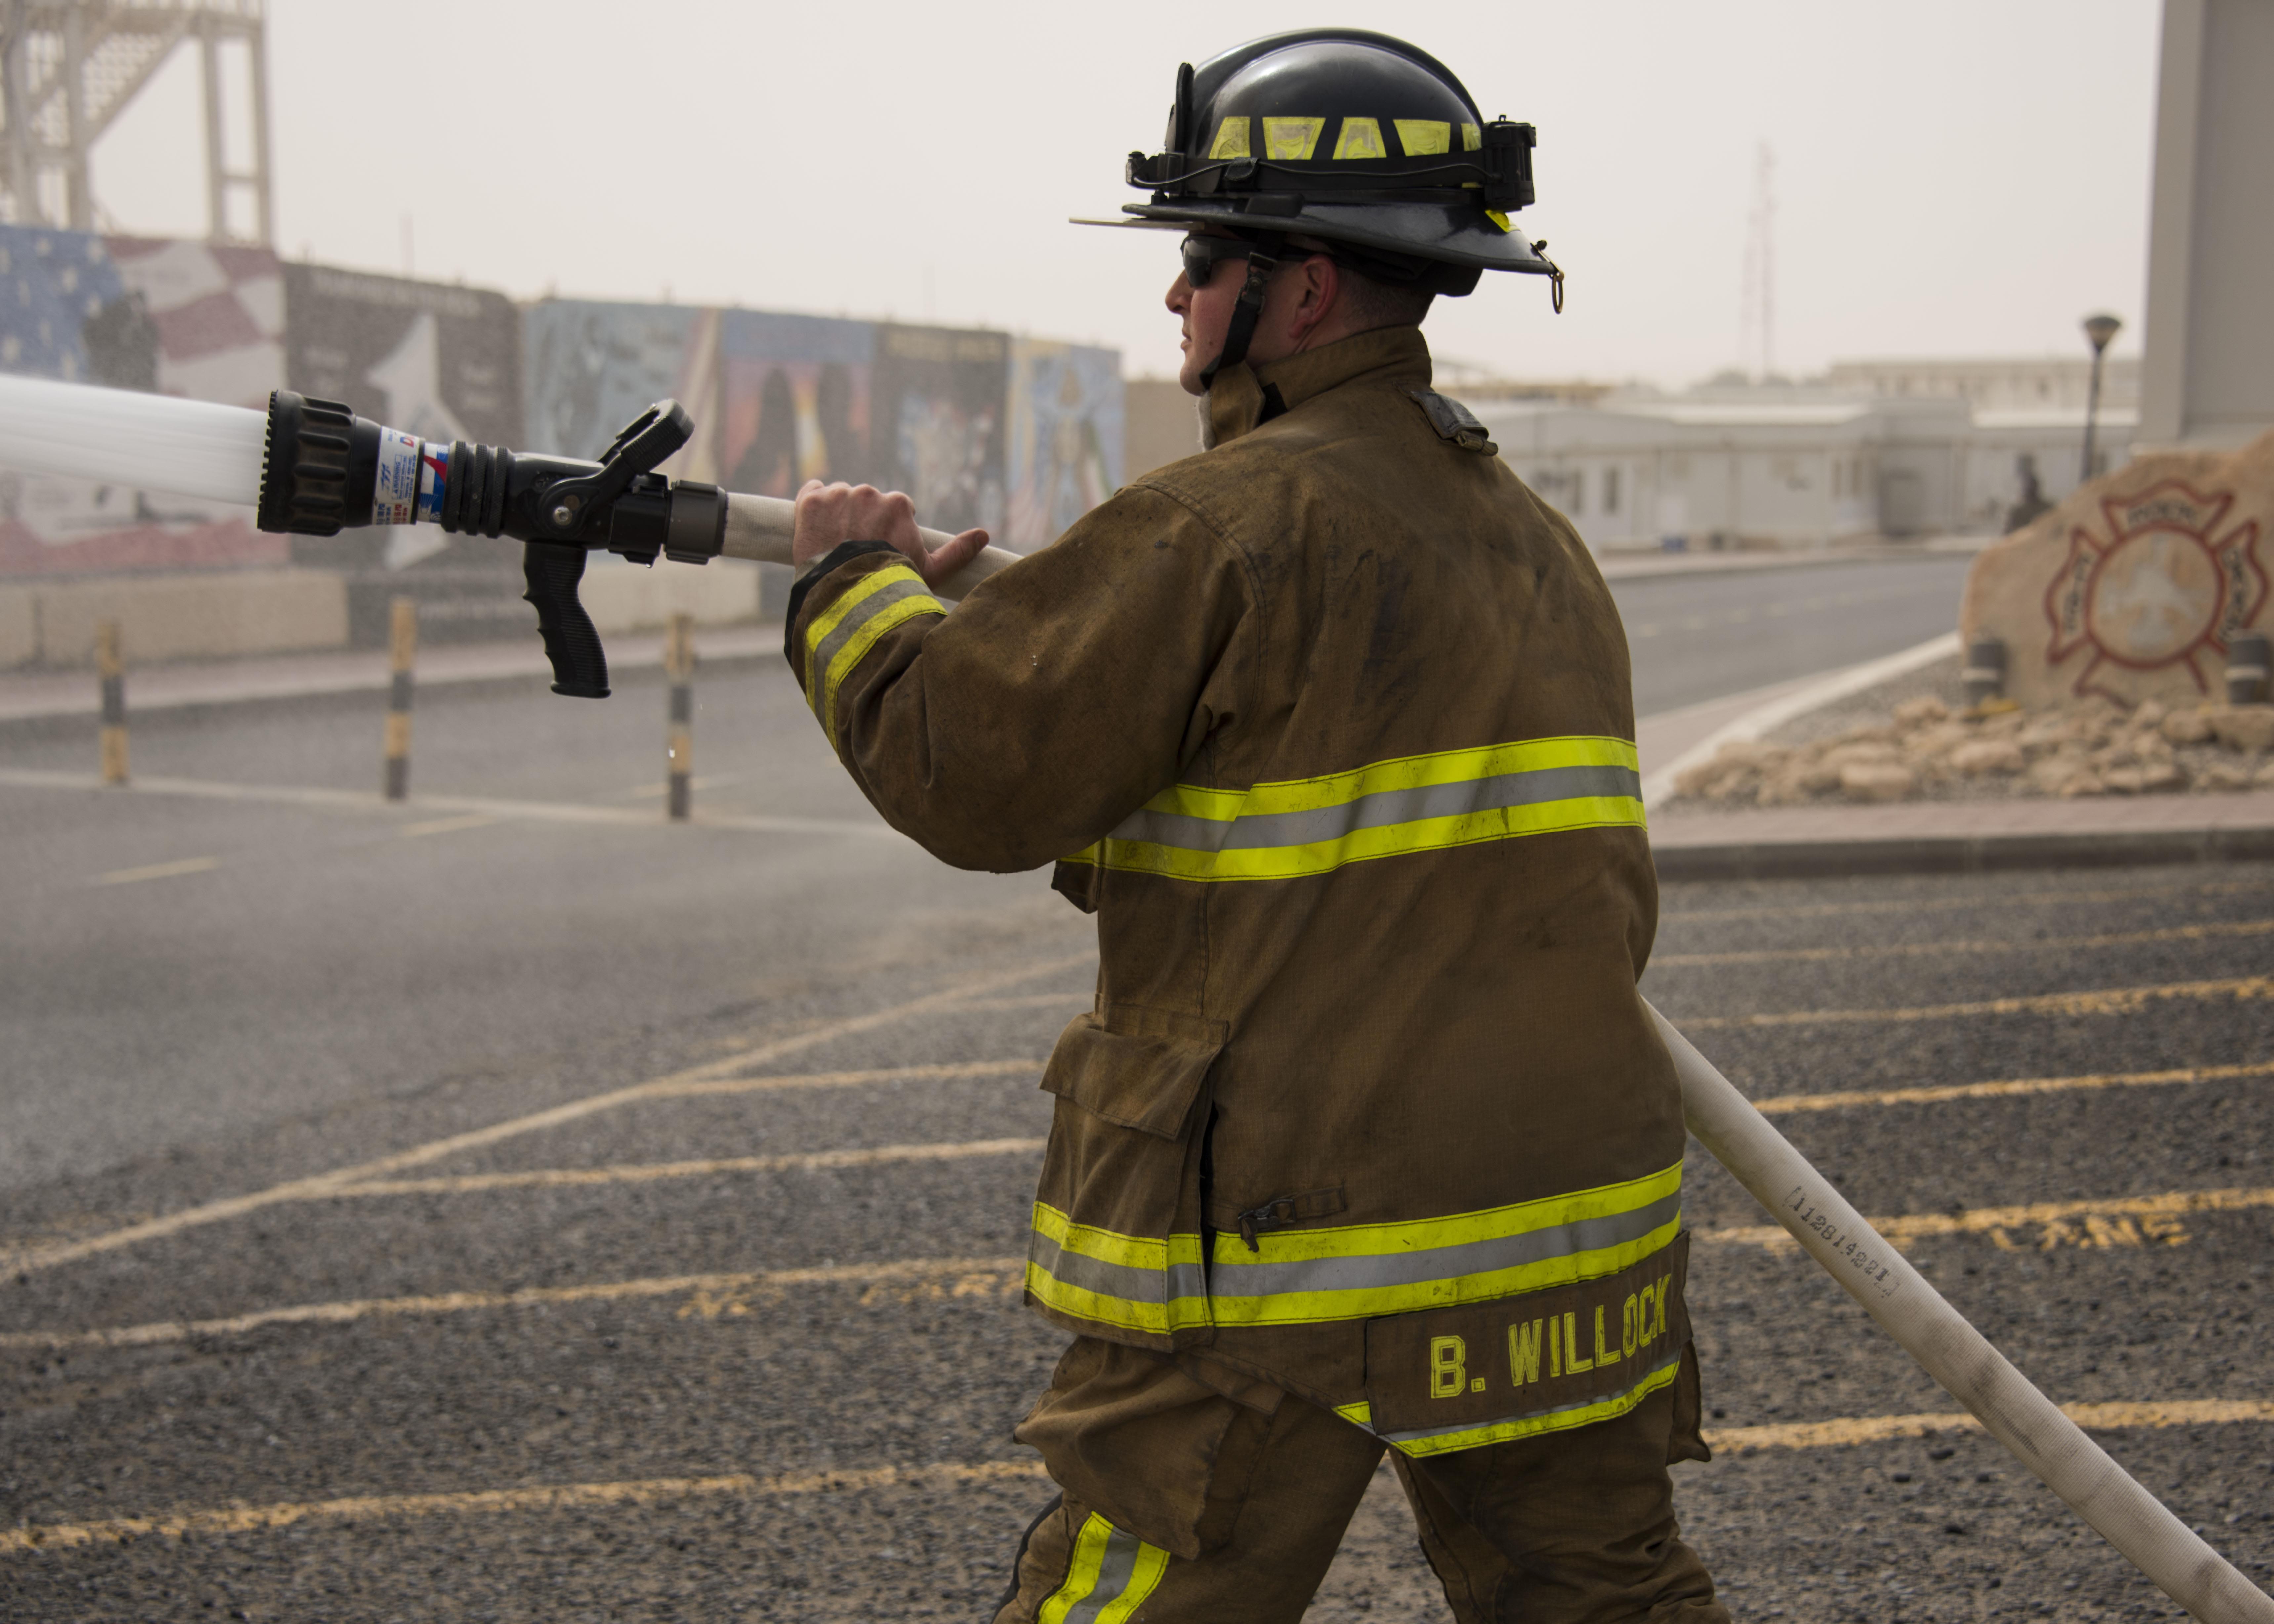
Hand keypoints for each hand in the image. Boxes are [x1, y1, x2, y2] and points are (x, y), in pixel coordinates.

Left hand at [793, 480, 989, 591]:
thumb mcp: (931, 572)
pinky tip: (815, 529)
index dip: (886, 530)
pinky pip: (811, 493)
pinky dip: (811, 507)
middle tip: (856, 553)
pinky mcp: (810, 502)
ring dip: (837, 517)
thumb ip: (957, 551)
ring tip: (835, 547)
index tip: (880, 550)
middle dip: (861, 522)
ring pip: (838, 499)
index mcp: (898, 503)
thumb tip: (984, 535)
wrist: (849, 595)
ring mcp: (838, 495)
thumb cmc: (895, 586)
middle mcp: (869, 492)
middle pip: (864, 502)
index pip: (891, 509)